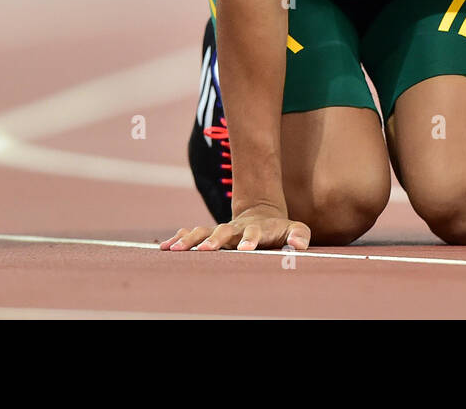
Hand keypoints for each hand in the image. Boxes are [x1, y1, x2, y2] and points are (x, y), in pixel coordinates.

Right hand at [160, 204, 310, 251]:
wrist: (262, 214)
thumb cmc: (280, 229)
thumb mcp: (295, 229)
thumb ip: (300, 235)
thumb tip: (300, 245)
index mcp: (257, 228)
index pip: (254, 232)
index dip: (250, 239)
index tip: (245, 249)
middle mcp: (236, 228)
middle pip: (223, 231)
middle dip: (214, 240)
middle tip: (204, 250)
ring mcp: (221, 230)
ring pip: (202, 231)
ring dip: (189, 239)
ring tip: (174, 249)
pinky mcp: (210, 234)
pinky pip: (191, 234)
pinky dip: (178, 238)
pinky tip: (165, 247)